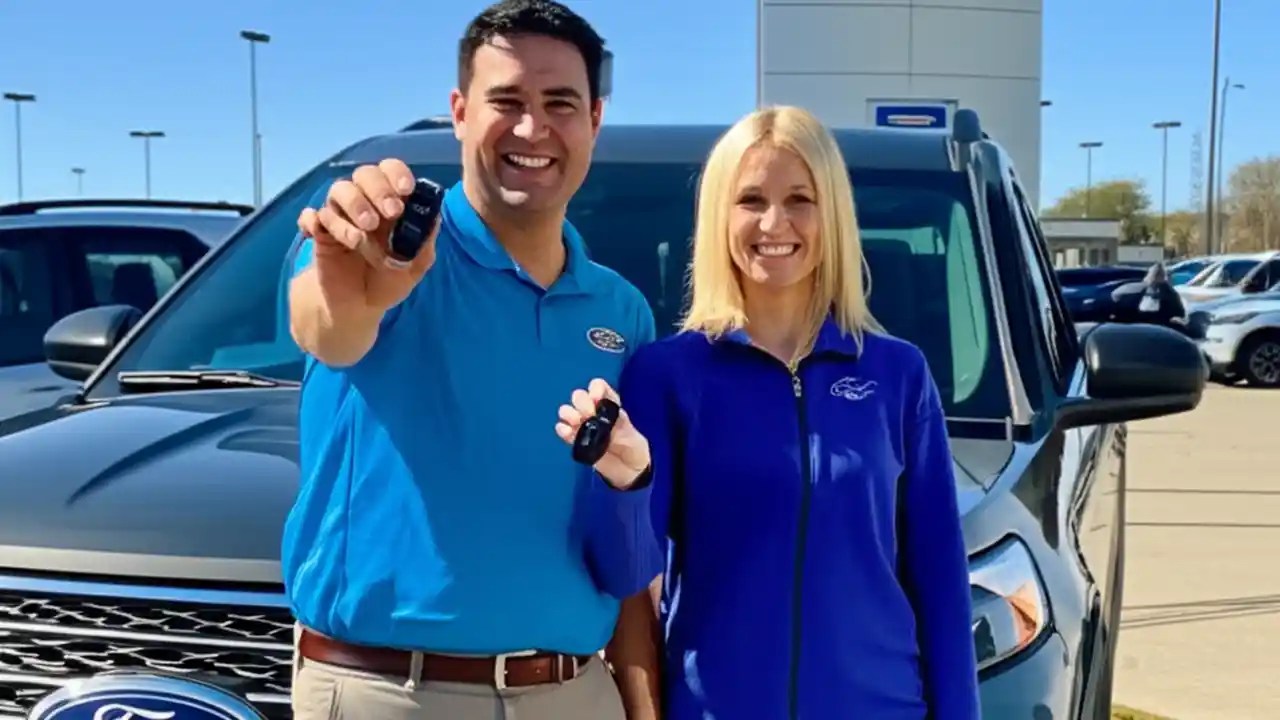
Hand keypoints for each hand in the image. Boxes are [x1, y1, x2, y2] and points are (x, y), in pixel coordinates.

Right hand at [297, 158, 439, 312]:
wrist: (357, 306)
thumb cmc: (388, 281)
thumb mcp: (415, 267)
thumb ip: (425, 243)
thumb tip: (434, 216)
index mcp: (389, 205)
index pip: (390, 171)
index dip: (396, 174)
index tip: (406, 190)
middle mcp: (365, 203)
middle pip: (364, 175)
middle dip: (378, 189)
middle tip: (391, 212)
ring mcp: (340, 216)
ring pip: (338, 191)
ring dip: (353, 206)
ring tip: (362, 236)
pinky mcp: (319, 233)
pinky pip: (310, 216)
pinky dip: (313, 220)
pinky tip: (320, 234)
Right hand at [556, 379, 650, 489]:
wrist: (630, 473)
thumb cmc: (635, 449)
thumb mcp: (633, 436)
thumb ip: (619, 426)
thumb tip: (601, 420)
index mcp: (611, 407)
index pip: (600, 388)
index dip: (596, 388)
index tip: (596, 398)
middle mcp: (595, 413)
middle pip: (580, 397)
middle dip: (582, 402)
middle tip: (589, 414)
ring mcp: (585, 427)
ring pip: (567, 411)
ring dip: (568, 413)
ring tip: (576, 422)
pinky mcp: (577, 442)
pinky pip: (564, 431)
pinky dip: (562, 429)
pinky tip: (567, 432)